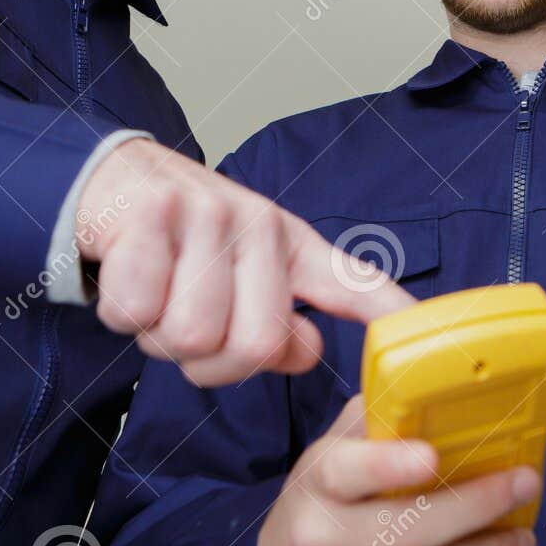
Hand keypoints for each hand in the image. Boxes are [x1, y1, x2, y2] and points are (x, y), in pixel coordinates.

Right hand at [74, 139, 413, 384]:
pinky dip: (123, 313)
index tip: (434, 334)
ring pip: (192, 338)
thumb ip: (280, 324)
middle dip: (211, 363)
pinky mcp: (151, 215)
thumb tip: (306, 351)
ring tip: (158, 300)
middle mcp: (260, 225)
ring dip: (160, 338)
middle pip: (257, 346)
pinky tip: (128, 280)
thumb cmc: (182, 245)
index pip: (355, 283)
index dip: (394, 313)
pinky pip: (137, 311)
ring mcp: (209, 215)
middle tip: (189, 329)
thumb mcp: (243, 279)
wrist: (110, 181)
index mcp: (292, 246)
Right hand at [256, 397, 538, 545]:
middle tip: (524, 485)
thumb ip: (380, 422)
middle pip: (408, 532)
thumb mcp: (336, 455)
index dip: (388, 464)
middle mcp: (315, 541)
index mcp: (315, 483)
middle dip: (477, 508)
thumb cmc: (328, 503)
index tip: (434, 455)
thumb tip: (444, 387)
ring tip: (524, 538)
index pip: (345, 470)